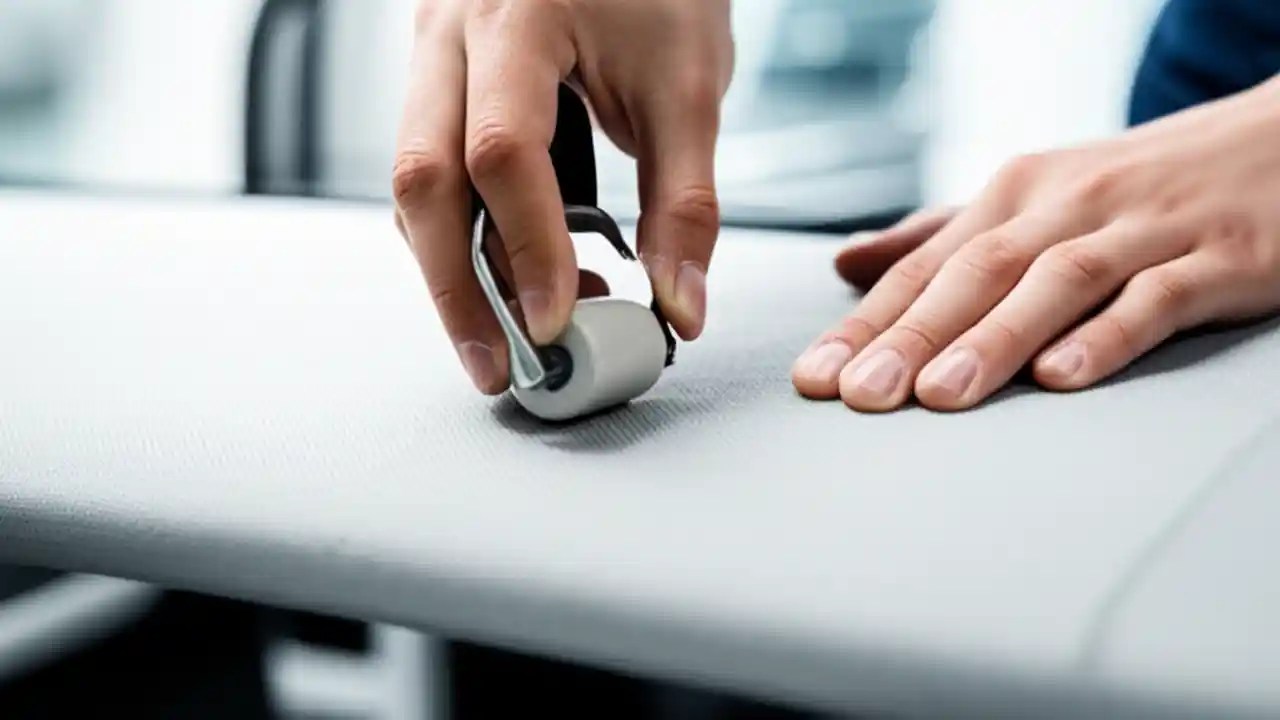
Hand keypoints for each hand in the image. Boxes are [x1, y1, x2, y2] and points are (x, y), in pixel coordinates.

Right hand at [392, 0, 733, 393]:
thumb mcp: (687, 86)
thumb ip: (684, 201)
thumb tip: (678, 305)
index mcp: (517, 16)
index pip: (502, 151)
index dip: (527, 247)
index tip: (556, 320)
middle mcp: (451, 32)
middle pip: (423, 178)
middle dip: (458, 288)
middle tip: (499, 364)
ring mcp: (432, 53)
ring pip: (413, 182)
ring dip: (452, 270)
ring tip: (508, 336)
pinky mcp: (437, 80)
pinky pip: (428, 170)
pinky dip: (461, 234)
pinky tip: (504, 277)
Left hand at [793, 76, 1279, 411]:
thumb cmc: (1139, 184)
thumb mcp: (1032, 198)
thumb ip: (938, 236)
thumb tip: (846, 264)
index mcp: (1017, 195)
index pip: (926, 267)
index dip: (866, 322)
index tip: (814, 375)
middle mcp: (1069, 207)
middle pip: (977, 274)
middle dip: (911, 337)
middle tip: (856, 395)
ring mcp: (1145, 231)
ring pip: (1057, 283)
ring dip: (995, 339)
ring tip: (940, 395)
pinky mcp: (1219, 258)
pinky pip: (1157, 298)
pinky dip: (1108, 333)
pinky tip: (1064, 374)